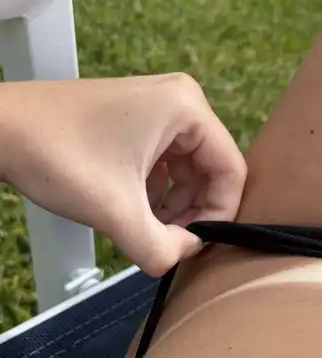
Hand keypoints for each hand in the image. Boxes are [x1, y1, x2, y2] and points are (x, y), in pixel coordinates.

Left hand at [0, 73, 246, 275]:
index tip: (194, 246)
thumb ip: (161, 248)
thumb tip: (186, 256)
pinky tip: (132, 212)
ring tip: (146, 231)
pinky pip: (164, 162)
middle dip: (192, 212)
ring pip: (187, 169)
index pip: (231, 171)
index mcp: (187, 108)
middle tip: (167, 243)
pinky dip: (155, 192)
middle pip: (211, 170)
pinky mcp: (136, 118)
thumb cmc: (55, 155)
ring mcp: (157, 107)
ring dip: (172, 206)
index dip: (219, 215)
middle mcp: (180, 101)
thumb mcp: (116, 212)